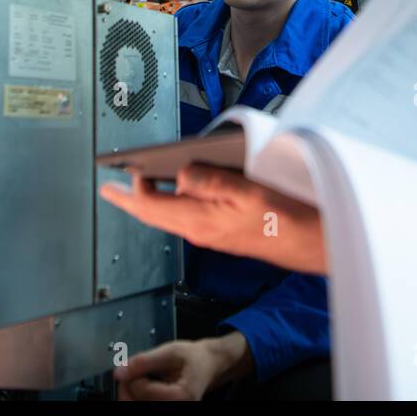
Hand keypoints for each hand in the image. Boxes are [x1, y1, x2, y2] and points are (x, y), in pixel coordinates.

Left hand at [99, 164, 327, 274]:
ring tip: (137, 189)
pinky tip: (177, 194)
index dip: (132, 189)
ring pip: (168, 217)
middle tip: (109, 191)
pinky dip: (172, 205)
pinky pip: (186, 218)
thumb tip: (179, 176)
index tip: (117, 174)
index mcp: (199, 221)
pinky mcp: (220, 234)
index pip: (151, 206)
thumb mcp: (246, 192)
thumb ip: (210, 182)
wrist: (307, 241)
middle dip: (130, 202)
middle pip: (153, 216)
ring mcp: (209, 235)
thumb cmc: (283, 218)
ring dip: (150, 203)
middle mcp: (199, 231)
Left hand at [114, 334, 250, 400]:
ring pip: (138, 408)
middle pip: (137, 406)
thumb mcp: (171, 351)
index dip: (131, 377)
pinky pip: (145, 407)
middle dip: (127, 389)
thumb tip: (119, 372)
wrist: (211, 365)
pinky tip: (142, 389)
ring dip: (131, 395)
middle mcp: (178, 408)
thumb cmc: (195, 357)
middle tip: (128, 373)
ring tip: (135, 379)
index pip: (143, 392)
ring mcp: (174, 410)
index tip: (131, 366)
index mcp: (181, 396)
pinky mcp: (169, 409)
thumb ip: (144, 361)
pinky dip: (138, 398)